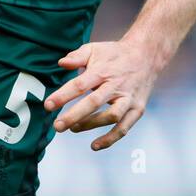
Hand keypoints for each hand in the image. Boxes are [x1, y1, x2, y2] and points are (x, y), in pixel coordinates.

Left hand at [44, 36, 163, 150]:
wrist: (147, 55)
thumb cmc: (115, 54)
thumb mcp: (94, 49)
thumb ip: (77, 56)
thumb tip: (61, 63)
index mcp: (102, 71)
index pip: (80, 85)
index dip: (63, 96)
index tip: (48, 105)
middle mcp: (116, 86)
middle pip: (94, 102)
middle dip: (74, 115)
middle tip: (58, 126)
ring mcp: (128, 99)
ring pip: (111, 116)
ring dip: (91, 125)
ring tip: (73, 129)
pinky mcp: (137, 109)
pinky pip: (125, 127)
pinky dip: (111, 138)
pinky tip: (95, 145)